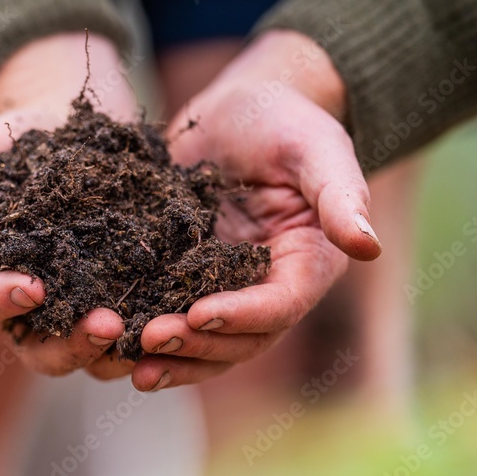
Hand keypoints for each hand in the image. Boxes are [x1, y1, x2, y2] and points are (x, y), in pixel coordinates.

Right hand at [0, 32, 138, 376]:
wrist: (78, 132)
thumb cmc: (18, 142)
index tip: (30, 287)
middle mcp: (31, 309)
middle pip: (39, 351)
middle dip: (70, 345)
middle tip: (104, 324)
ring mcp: (79, 309)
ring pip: (91, 355)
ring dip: (116, 351)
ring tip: (145, 331)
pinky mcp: (124, 300)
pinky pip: (136, 331)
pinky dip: (153, 333)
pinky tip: (178, 318)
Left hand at [131, 30, 381, 390]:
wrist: (239, 112)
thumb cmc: (287, 121)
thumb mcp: (316, 148)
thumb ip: (340, 196)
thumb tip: (369, 246)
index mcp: (307, 264)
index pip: (280, 304)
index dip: (241, 314)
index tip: (199, 313)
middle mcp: (266, 287)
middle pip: (240, 339)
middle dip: (197, 345)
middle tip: (152, 339)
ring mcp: (223, 287)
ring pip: (203, 343)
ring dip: (169, 358)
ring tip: (127, 362)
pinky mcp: (183, 278)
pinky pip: (166, 317)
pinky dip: (141, 335)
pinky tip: (107, 341)